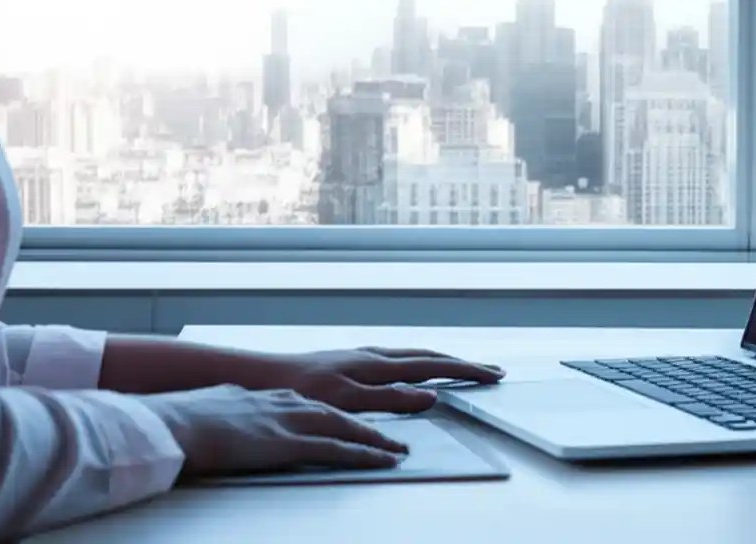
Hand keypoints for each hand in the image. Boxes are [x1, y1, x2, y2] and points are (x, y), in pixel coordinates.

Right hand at [142, 385, 407, 474]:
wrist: (170, 424)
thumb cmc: (182, 421)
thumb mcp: (218, 409)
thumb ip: (234, 411)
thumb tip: (231, 415)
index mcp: (268, 397)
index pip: (314, 405)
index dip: (339, 416)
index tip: (358, 423)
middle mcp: (285, 403)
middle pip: (339, 413)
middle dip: (369, 424)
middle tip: (394, 436)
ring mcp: (288, 421)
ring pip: (345, 428)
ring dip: (375, 440)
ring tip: (398, 452)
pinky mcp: (287, 443)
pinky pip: (335, 449)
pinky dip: (363, 454)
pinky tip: (382, 460)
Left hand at [252, 347, 505, 414]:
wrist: (263, 375)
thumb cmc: (300, 390)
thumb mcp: (346, 400)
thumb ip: (389, 398)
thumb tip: (430, 396)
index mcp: (377, 364)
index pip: (433, 366)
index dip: (465, 370)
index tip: (492, 374)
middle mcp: (373, 355)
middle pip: (428, 356)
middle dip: (462, 364)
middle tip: (492, 371)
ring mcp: (362, 355)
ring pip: (413, 355)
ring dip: (441, 361)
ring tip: (462, 368)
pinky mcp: (350, 360)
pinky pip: (397, 359)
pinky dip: (418, 363)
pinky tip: (414, 370)